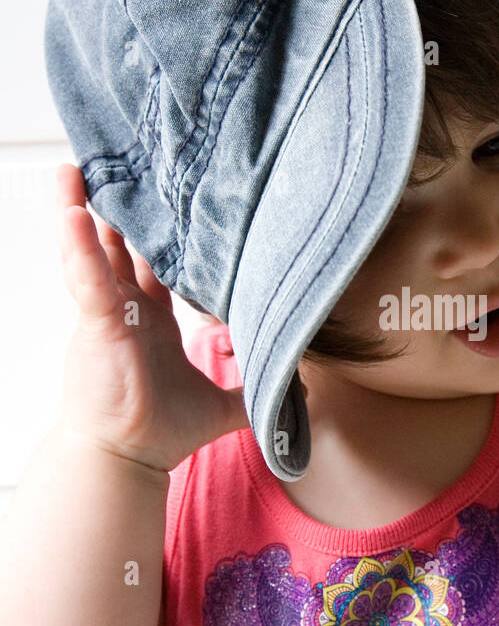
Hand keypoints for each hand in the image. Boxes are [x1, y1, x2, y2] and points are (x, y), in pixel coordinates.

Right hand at [55, 163, 249, 473]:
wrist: (128, 460)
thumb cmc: (161, 432)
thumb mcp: (222, 405)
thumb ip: (255, 389)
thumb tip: (298, 386)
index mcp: (151, 321)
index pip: (157, 265)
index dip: (164, 235)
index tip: (174, 202)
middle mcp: (126, 310)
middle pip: (120, 247)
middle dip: (118, 209)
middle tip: (122, 165)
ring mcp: (108, 314)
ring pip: (93, 252)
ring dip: (82, 211)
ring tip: (74, 170)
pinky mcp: (98, 325)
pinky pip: (89, 279)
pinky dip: (81, 246)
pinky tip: (75, 212)